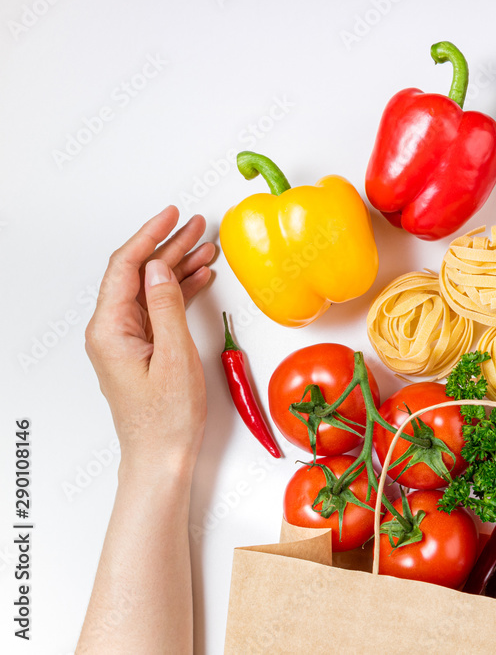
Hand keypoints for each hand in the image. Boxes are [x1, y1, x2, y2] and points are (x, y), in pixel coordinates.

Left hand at [85, 206, 214, 476]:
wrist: (161, 457)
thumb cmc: (166, 418)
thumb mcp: (174, 356)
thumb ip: (167, 307)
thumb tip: (160, 269)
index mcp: (110, 329)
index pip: (126, 267)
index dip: (150, 236)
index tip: (172, 216)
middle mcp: (111, 331)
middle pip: (138, 274)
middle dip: (169, 247)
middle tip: (198, 226)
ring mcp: (125, 340)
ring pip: (150, 290)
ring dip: (178, 267)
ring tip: (207, 248)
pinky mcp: (141, 349)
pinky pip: (158, 309)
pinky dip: (179, 291)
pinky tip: (200, 278)